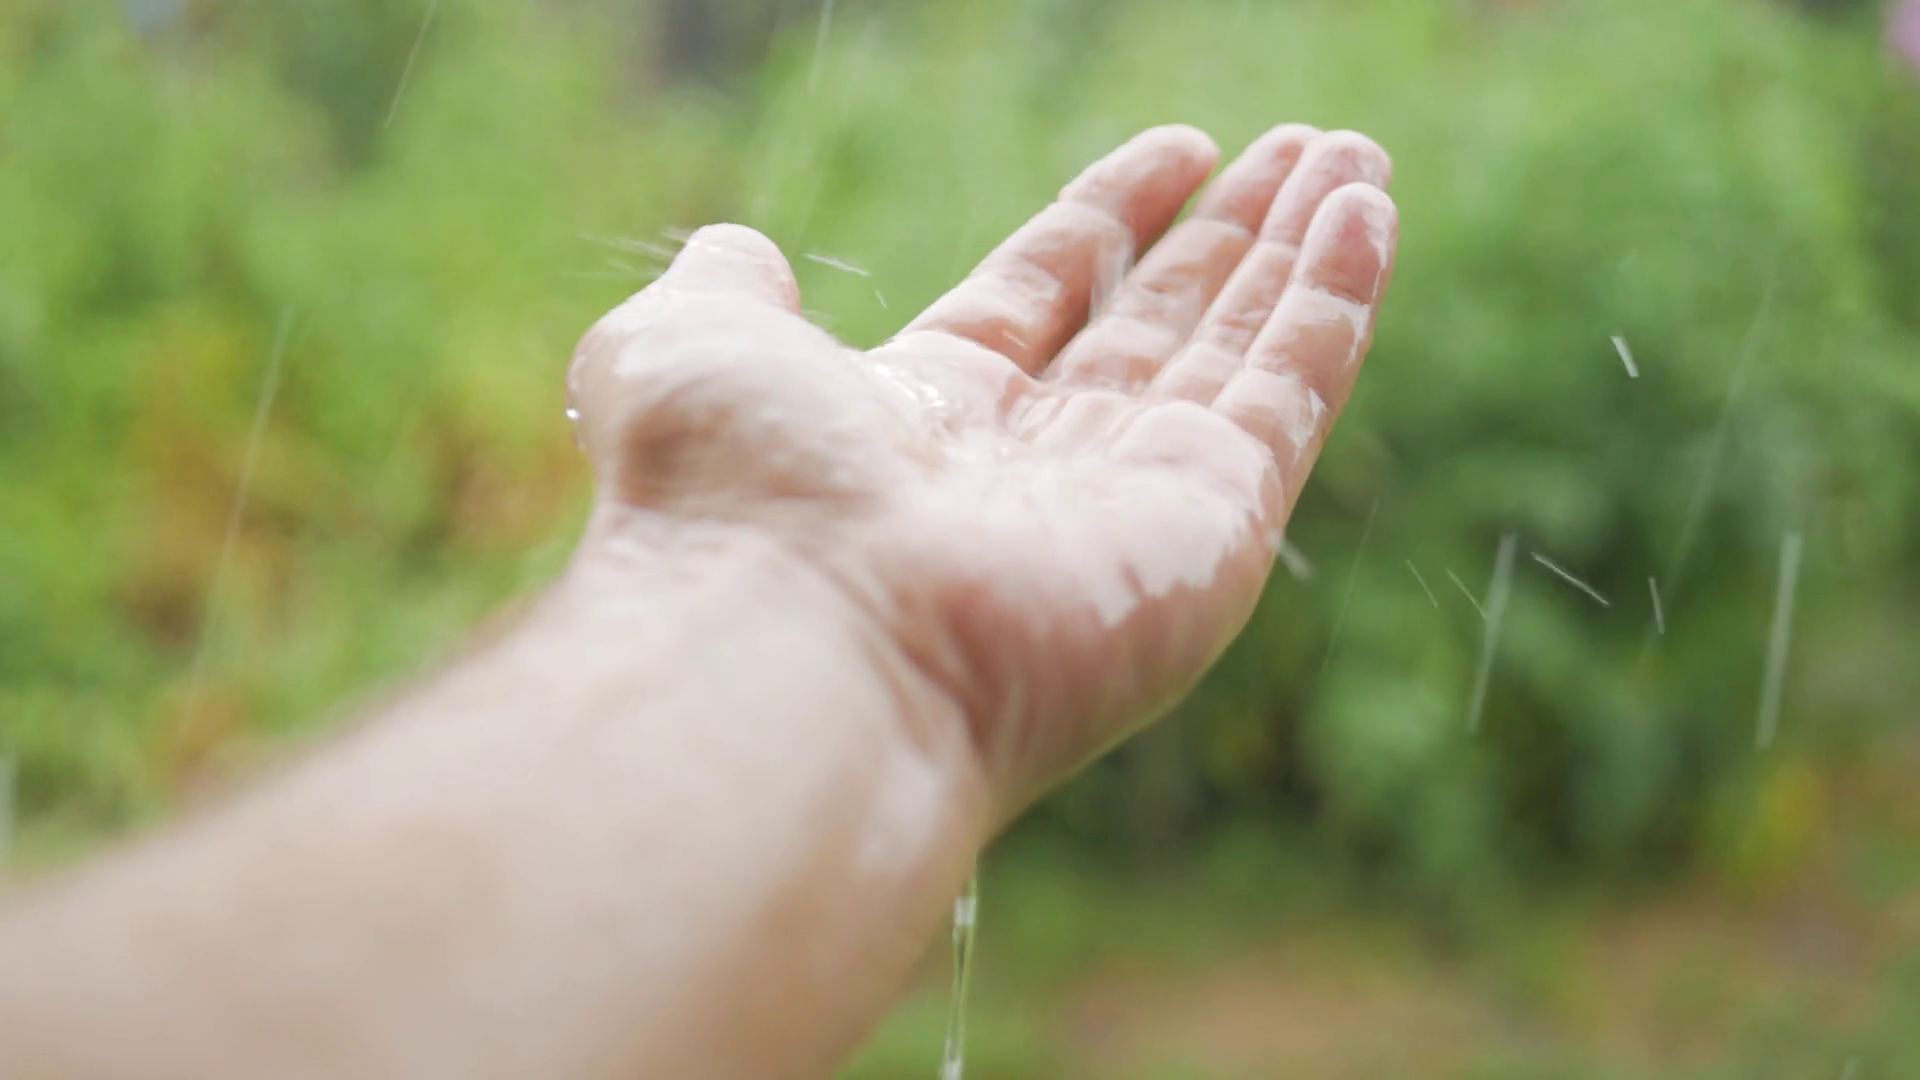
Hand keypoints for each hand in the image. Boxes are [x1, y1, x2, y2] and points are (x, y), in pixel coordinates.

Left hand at [567, 124, 1395, 817]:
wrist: (794, 643)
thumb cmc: (727, 501)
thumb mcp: (685, 350)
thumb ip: (727, 291)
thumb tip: (738, 245)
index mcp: (931, 418)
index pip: (1048, 295)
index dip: (1114, 217)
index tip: (1182, 147)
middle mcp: (1038, 467)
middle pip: (1160, 325)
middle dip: (1233, 237)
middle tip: (1308, 152)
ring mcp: (1130, 506)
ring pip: (1240, 356)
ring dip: (1304, 256)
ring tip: (1359, 161)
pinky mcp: (1207, 535)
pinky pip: (1287, 399)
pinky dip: (1333, 309)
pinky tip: (1369, 218)